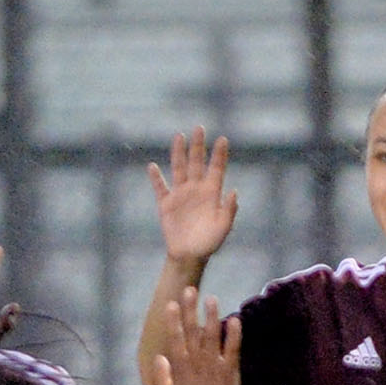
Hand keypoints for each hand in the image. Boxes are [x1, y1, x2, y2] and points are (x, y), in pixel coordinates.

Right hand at [147, 128, 238, 264]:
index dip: (219, 154)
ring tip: (179, 136)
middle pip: (197, 163)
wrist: (189, 256)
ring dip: (179, 153)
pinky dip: (156, 178)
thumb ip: (229, 210)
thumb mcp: (223, 228)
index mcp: (211, 193)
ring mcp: (180, 194)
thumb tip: (233, 191)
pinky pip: (160, 188)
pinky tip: (152, 167)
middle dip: (198, 146)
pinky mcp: (166, 204)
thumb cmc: (209, 243)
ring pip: (179, 168)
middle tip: (199, 128)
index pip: (216, 169)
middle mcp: (196, 189)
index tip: (222, 139)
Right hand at [152, 286, 239, 384]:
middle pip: (192, 331)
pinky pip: (232, 350)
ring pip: (212, 336)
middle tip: (189, 289)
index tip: (170, 303)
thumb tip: (159, 356)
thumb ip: (161, 376)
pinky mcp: (229, 372)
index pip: (175, 338)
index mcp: (180, 368)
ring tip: (211, 298)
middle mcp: (197, 363)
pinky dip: (234, 335)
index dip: (172, 320)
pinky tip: (235, 320)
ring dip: (211, 316)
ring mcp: (214, 366)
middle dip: (190, 309)